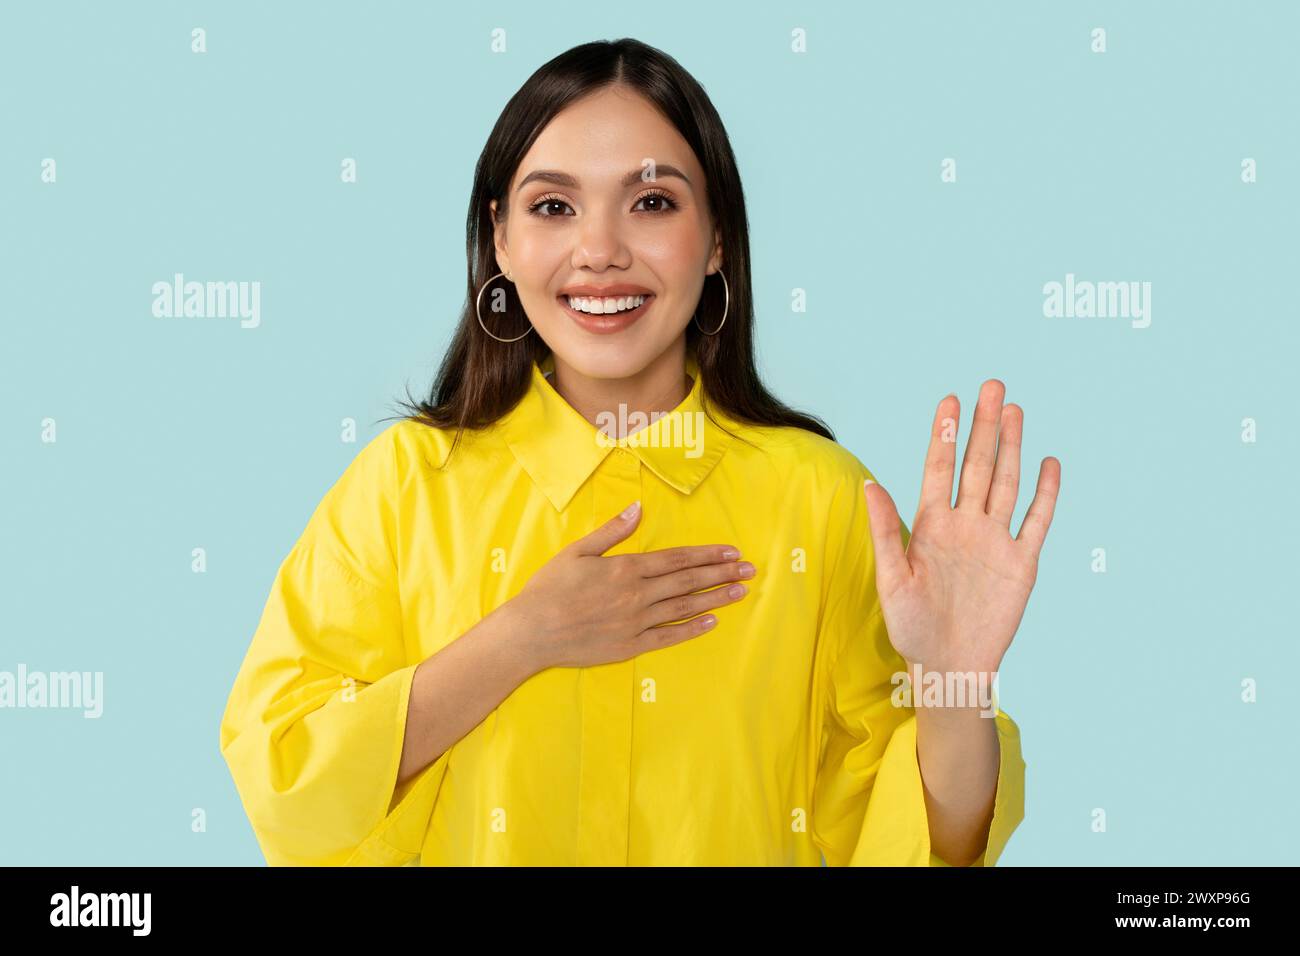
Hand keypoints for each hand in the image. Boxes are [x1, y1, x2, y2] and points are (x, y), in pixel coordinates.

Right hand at [506, 501, 755, 669]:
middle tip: (749, 570)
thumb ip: (612, 531)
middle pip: (688, 581)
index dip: (707, 555)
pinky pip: (669, 637)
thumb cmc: (549, 588)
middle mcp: (637, 594)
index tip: (731, 551)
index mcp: (626, 568)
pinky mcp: (630, 646)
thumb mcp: (577, 551)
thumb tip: (638, 508)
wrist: (531, 632)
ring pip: (684, 608)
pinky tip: (712, 622)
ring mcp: (636, 622)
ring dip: (715, 598)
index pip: (677, 559)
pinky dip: (692, 629)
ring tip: (739, 592)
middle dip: (721, 574)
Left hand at [862, 380, 1059, 675]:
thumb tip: (870, 485)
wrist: (949, 665)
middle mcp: (965, 525)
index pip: (940, 468)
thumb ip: (885, 531)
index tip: (950, 400)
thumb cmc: (911, 627)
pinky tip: (1048, 463)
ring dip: (1011, 447)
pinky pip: (1037, 521)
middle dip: (984, 426)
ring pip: (1006, 483)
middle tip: (992, 386)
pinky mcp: (1022, 562)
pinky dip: (1045, 493)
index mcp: (931, 525)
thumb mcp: (891, 580)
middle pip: (977, 465)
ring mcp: (995, 540)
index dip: (944, 434)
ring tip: (1015, 410)